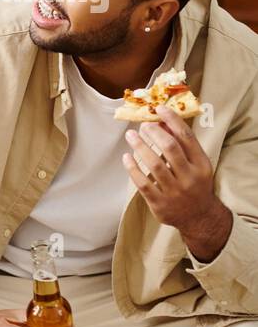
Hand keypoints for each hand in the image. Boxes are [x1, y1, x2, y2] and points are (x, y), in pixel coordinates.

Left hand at [122, 106, 232, 261]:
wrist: (199, 217)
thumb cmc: (195, 184)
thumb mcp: (196, 164)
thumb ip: (182, 145)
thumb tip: (164, 122)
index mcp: (201, 164)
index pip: (186, 137)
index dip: (172, 120)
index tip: (159, 109)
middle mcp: (189, 176)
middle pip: (170, 148)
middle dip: (154, 132)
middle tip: (143, 124)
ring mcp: (174, 191)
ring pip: (154, 164)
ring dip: (140, 146)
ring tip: (131, 135)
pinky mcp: (160, 203)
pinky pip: (143, 183)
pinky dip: (133, 168)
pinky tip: (126, 157)